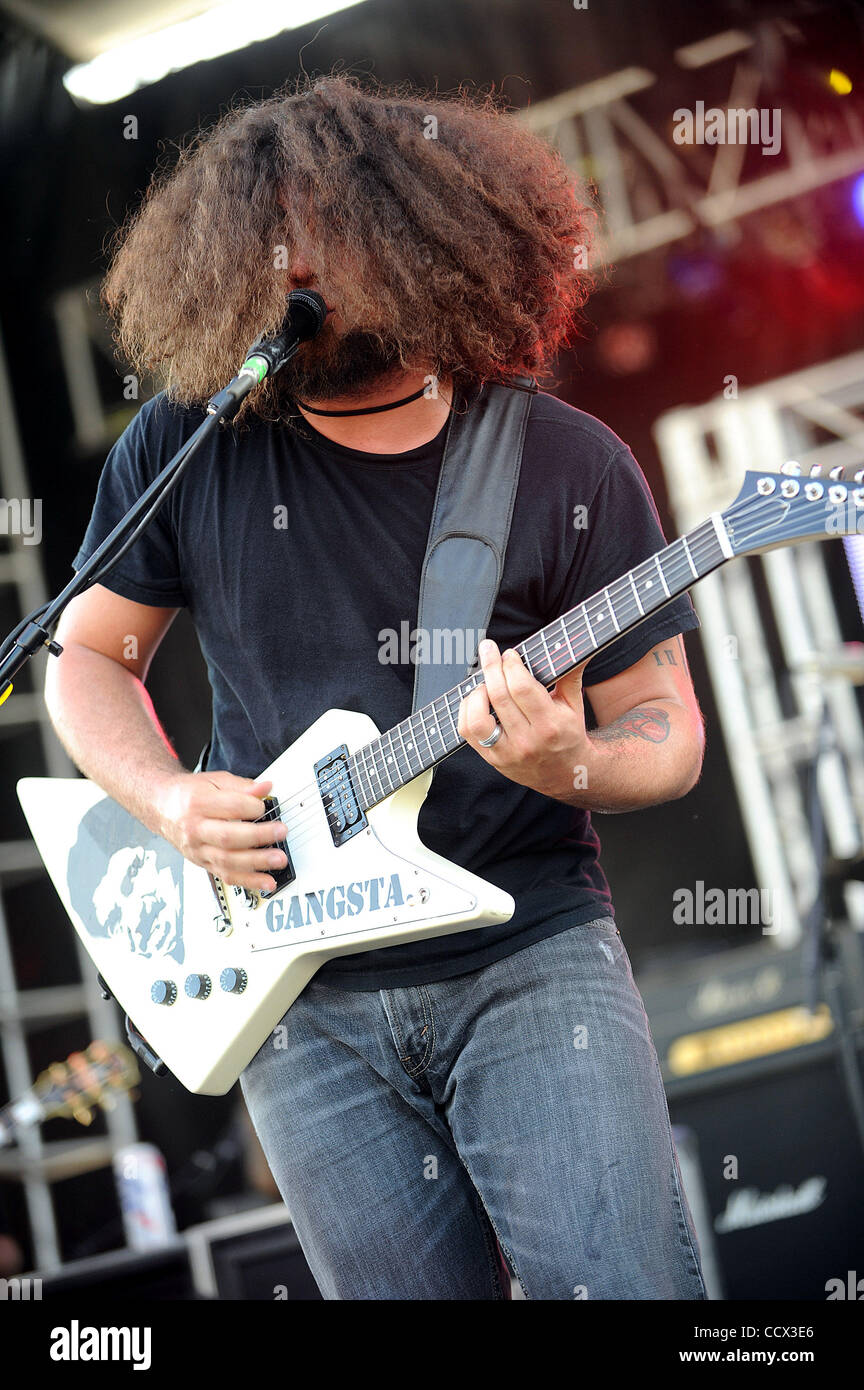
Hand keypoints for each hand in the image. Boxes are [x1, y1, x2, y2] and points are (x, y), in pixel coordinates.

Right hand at [153, 770, 287, 892]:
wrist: (163, 807)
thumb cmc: (189, 794)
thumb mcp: (214, 781)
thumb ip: (242, 786)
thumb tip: (266, 788)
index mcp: (198, 803)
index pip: (230, 807)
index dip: (253, 807)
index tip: (267, 805)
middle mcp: (195, 829)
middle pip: (228, 837)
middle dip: (258, 836)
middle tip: (280, 832)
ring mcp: (198, 850)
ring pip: (228, 861)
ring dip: (257, 863)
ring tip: (278, 860)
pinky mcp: (203, 863)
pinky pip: (226, 875)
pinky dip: (249, 881)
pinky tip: (266, 881)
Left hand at [457, 639, 590, 800]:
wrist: (565, 774)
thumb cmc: (568, 733)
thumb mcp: (574, 704)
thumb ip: (571, 673)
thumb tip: (574, 641)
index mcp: (550, 725)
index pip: (522, 688)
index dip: (511, 665)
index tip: (510, 654)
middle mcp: (528, 741)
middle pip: (499, 697)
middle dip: (491, 667)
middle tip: (489, 650)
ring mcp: (508, 753)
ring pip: (478, 719)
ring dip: (476, 693)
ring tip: (484, 682)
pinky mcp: (493, 760)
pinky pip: (467, 732)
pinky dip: (466, 710)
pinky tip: (476, 699)